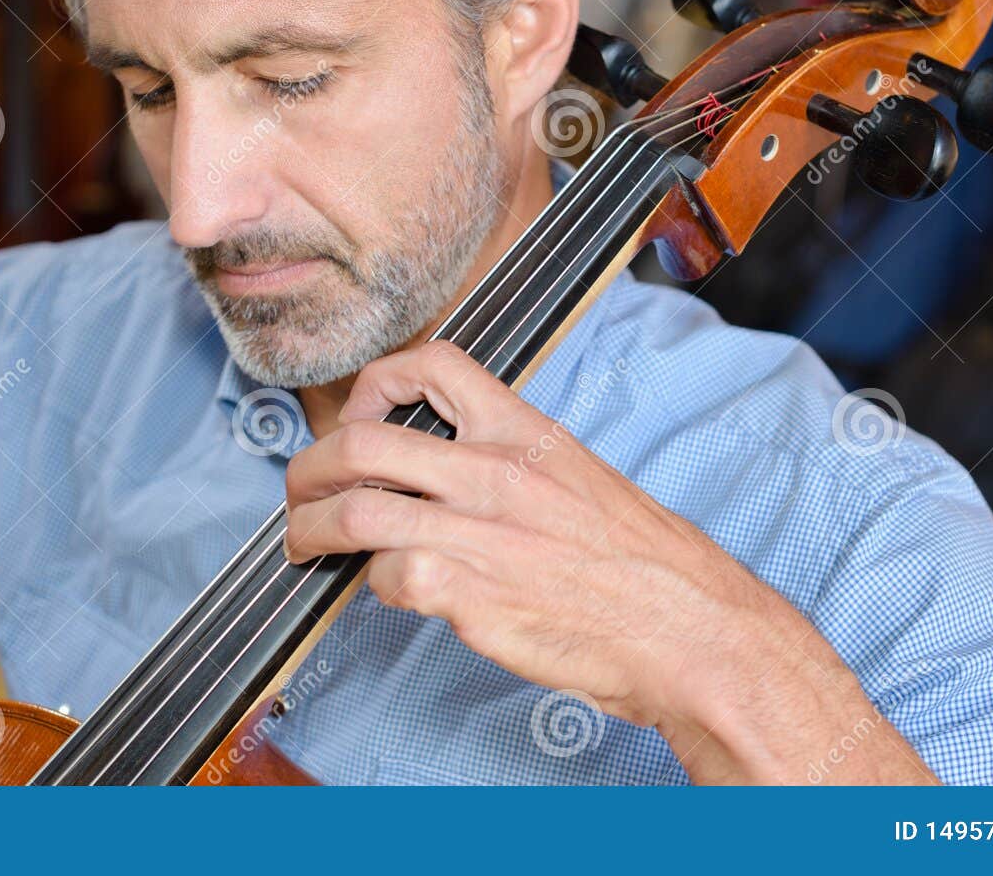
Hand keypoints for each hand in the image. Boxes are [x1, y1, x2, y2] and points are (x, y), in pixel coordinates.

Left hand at [283, 341, 936, 783]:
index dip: (377, 381)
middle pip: (362, 440)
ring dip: (310, 529)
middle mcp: (496, 472)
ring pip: (354, 509)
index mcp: (527, 433)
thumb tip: (449, 475)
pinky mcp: (469, 593)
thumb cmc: (646, 566)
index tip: (358, 413)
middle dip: (309, 467)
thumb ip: (514, 467)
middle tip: (301, 492)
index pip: (435, 364)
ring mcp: (478, 531)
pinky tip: (389, 592)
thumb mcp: (582, 481)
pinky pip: (386, 577)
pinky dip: (373, 585)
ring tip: (304, 544)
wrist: (691, 629)